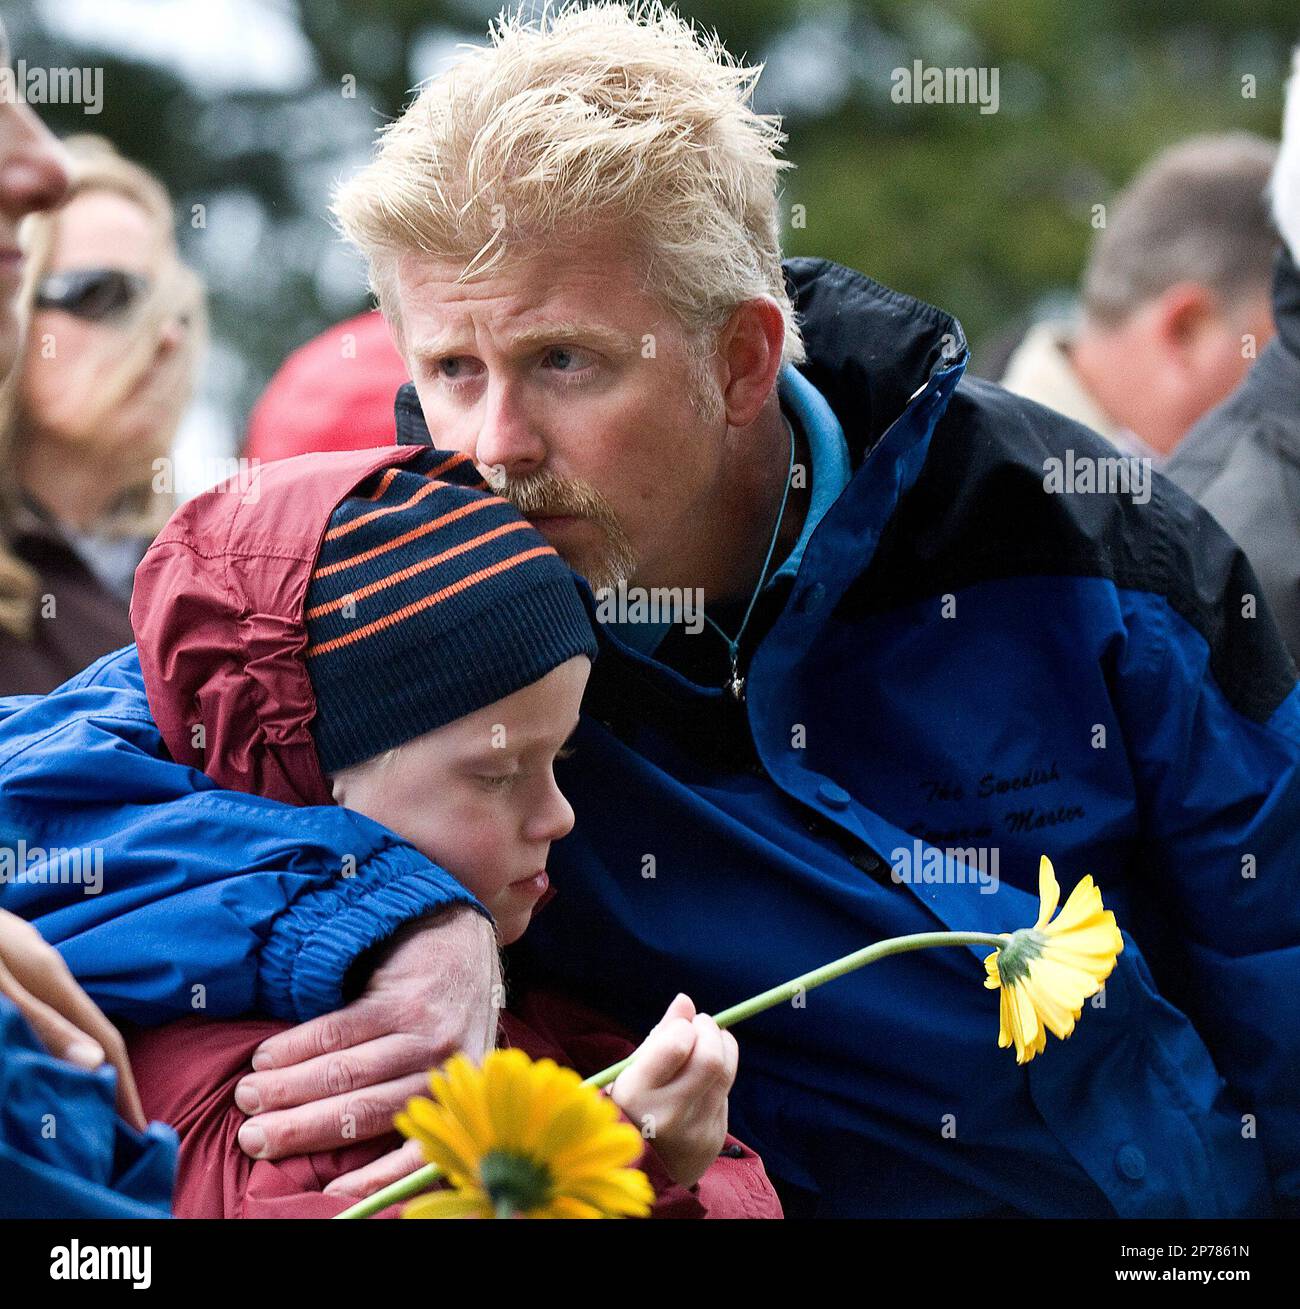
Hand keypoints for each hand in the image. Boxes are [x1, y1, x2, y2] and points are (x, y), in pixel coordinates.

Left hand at [0, 908, 146, 1130]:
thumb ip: (38, 1020)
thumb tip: (94, 1064)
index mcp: (49, 973)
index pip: (106, 1041)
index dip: (127, 1088)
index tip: (142, 1133)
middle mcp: (44, 970)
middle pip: (90, 1035)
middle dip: (110, 1085)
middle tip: (117, 1136)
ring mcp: (21, 968)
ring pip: (61, 1028)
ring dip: (79, 1072)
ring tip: (84, 1113)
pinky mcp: (1, 972)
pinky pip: (34, 1021)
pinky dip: (48, 1055)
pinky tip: (37, 1069)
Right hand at [233, 905, 499, 1197]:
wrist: (464, 937)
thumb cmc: (443, 1009)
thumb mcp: (440, 1059)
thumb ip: (401, 1094)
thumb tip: (334, 1146)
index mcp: (453, 1097)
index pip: (417, 1153)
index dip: (374, 1179)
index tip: (331, 1193)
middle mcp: (444, 1070)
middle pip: (363, 1111)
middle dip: (301, 1130)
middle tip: (252, 1138)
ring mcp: (427, 1032)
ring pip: (346, 1072)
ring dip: (289, 1088)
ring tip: (249, 1096)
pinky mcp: (404, 997)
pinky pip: (341, 1030)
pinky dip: (299, 1046)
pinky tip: (269, 1056)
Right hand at [610, 993, 737, 1188]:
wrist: (642, 1170)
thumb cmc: (632, 1106)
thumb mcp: (631, 1071)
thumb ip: (659, 1036)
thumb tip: (685, 1000)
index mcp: (635, 1095)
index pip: (677, 1044)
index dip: (684, 1026)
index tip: (679, 1025)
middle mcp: (668, 1116)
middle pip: (710, 1059)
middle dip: (710, 1030)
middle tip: (701, 1024)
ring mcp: (695, 1131)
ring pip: (726, 1071)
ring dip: (721, 1044)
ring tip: (707, 1040)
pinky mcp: (714, 1138)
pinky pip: (724, 1091)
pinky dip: (718, 1075)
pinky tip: (702, 1078)